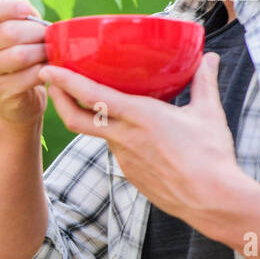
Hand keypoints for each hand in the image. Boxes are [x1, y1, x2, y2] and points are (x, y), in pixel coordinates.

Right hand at [0, 0, 49, 128]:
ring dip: (42, 50)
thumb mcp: (16, 25)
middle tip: (49, 33)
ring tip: (50, 49)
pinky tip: (48, 67)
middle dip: (36, 30)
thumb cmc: (18, 52)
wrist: (16, 98)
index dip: (4, 7)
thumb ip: (16, 6)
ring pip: (20, 55)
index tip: (26, 10)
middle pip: (8, 32)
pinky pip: (28, 75)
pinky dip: (45, 69)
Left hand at [39, 53, 243, 220]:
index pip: (91, 95)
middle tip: (52, 83)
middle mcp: (124, 137)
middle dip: (59, 99)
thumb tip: (211, 58)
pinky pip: (116, 150)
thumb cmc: (211, 156)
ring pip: (98, 133)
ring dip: (91, 118)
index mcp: (139, 116)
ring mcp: (123, 158)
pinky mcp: (129, 174)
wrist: (211, 201)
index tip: (48, 69)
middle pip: (76, 119)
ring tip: (94, 101)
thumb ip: (204, 82)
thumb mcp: (208, 113)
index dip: (65, 81)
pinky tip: (126, 132)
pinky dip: (114, 137)